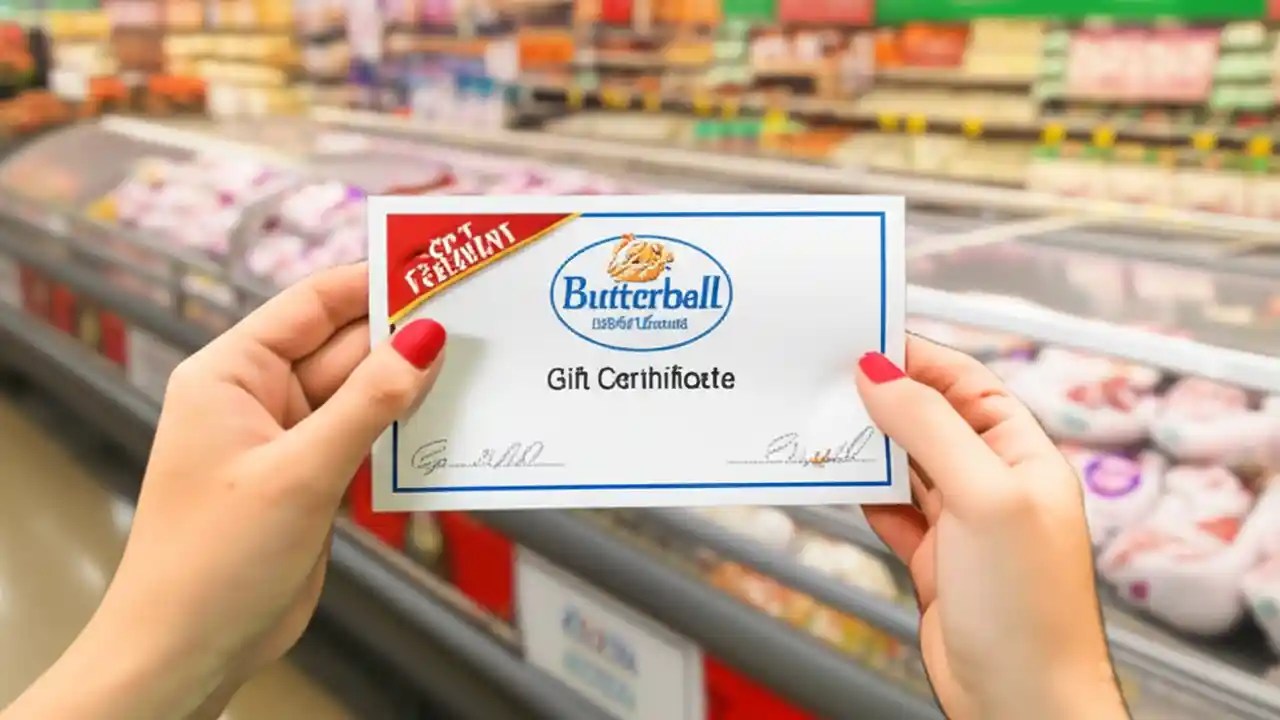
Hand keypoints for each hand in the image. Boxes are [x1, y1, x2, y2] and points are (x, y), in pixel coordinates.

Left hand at [3, 264, 446, 719]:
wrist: (188, 651)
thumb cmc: (213, 560)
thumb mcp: (299, 473)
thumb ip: (368, 404)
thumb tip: (425, 339)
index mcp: (231, 373)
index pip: (311, 305)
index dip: (372, 282)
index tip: (435, 266)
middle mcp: (258, 397)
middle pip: (343, 346)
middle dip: (403, 334)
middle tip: (476, 318)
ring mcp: (287, 440)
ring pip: (361, 393)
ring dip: (408, 384)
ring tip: (474, 364)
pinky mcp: (312, 479)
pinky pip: (365, 436)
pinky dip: (401, 429)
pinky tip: (446, 419)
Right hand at [856, 338, 1127, 719]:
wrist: (1021, 700)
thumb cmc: (1030, 608)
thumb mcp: (982, 495)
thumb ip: (929, 428)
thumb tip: (880, 373)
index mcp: (1024, 456)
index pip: (966, 384)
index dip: (917, 358)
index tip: (866, 339)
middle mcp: (995, 483)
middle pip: (930, 419)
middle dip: (883, 397)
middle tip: (830, 378)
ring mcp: (963, 523)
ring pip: (904, 463)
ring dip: (867, 445)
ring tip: (825, 424)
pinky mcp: (932, 559)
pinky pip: (889, 508)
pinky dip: (862, 492)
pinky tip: (839, 480)